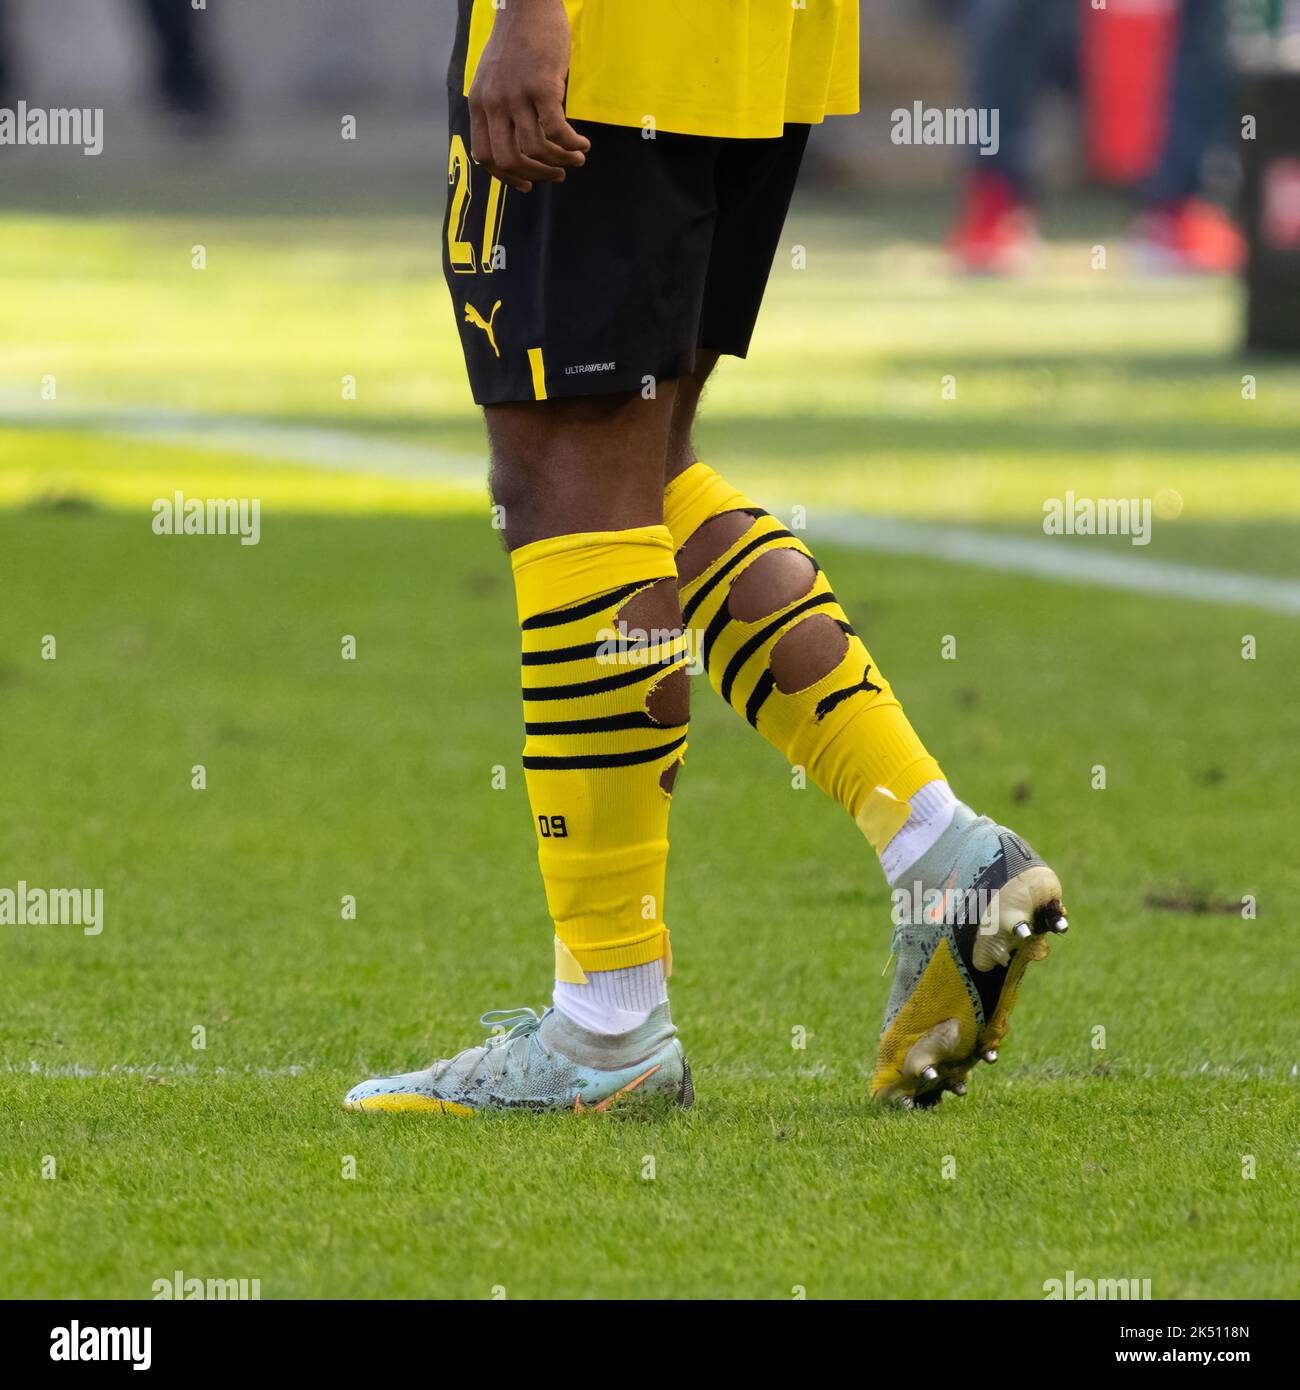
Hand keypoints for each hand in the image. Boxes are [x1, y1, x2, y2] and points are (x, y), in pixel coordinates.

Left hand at [467, 0, 590, 191]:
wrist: (528, 4)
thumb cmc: (517, 41)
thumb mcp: (495, 78)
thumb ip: (501, 109)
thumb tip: (521, 144)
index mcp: (479, 103)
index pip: (485, 155)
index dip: (506, 177)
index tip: (526, 185)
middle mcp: (493, 102)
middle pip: (509, 159)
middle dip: (535, 175)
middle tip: (556, 176)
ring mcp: (516, 95)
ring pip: (535, 148)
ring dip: (560, 161)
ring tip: (576, 159)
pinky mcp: (541, 86)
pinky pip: (556, 131)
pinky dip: (571, 144)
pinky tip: (582, 144)